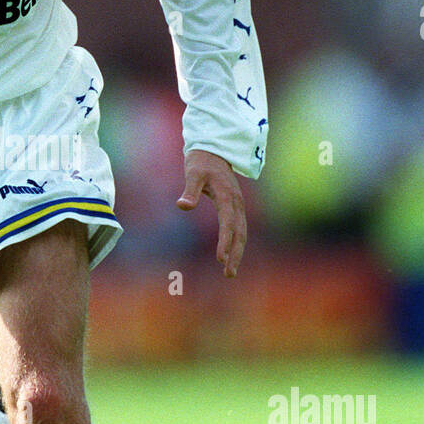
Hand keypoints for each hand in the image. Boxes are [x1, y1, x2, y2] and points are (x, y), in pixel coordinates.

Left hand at [176, 148, 246, 277]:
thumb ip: (189, 190)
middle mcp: (237, 204)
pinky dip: (236, 244)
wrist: (214, 150)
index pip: (227, 223)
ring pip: (241, 233)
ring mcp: (238, 206)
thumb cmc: (201, 162)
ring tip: (230, 272)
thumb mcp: (193, 173)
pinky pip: (238, 229)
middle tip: (229, 274)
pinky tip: (230, 256)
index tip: (220, 258)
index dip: (225, 242)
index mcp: (227, 197)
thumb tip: (182, 206)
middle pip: (239, 233)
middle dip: (235, 254)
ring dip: (237, 252)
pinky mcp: (235, 207)